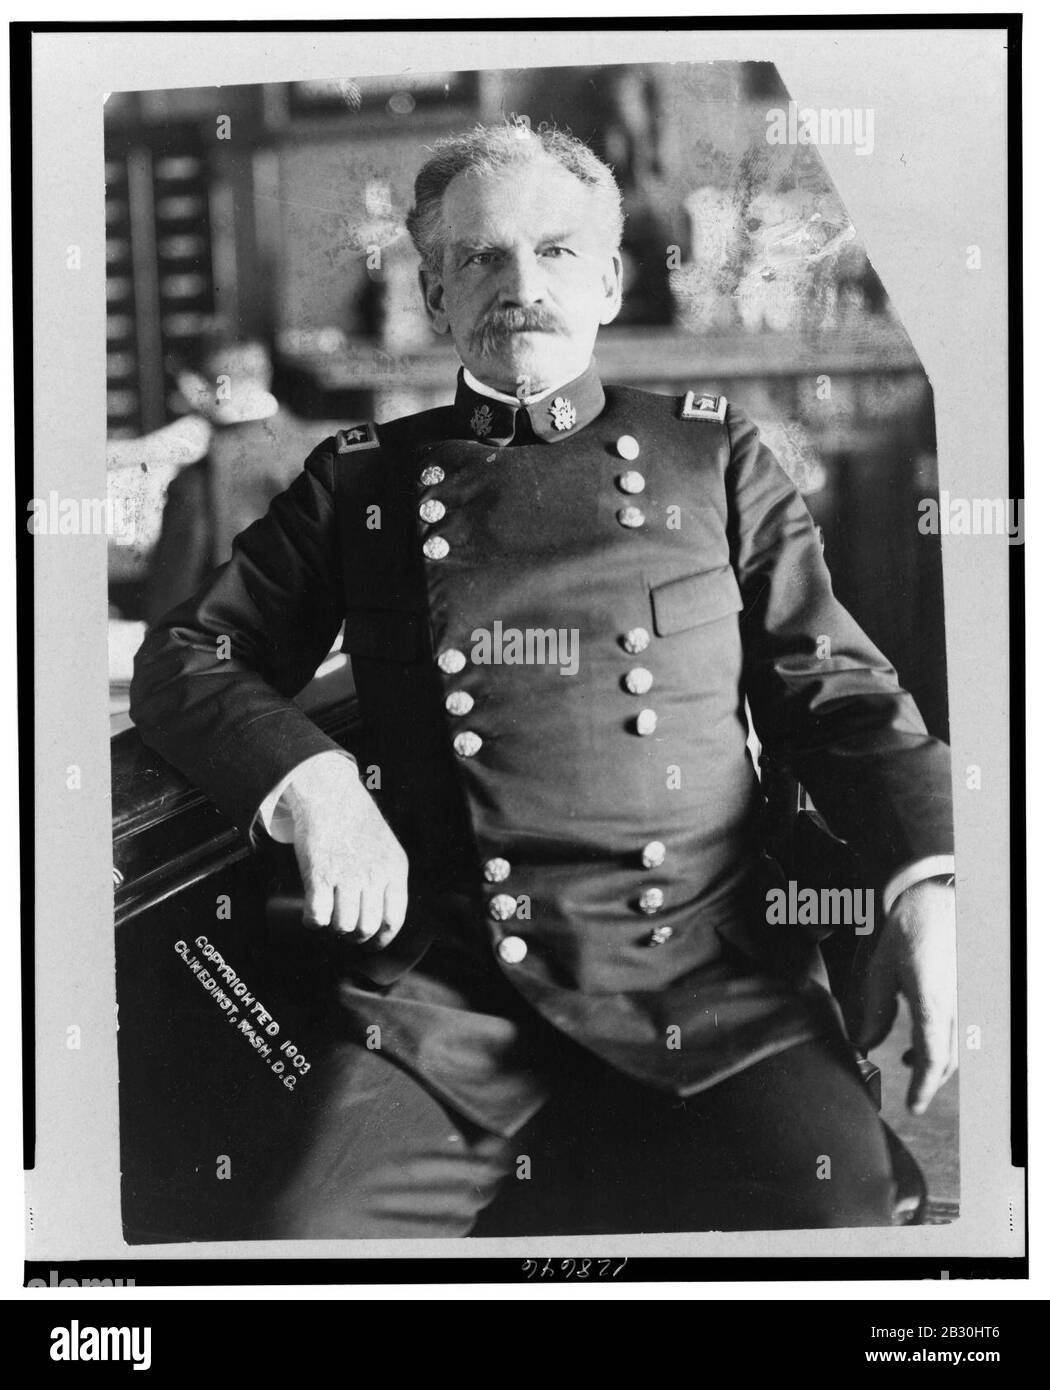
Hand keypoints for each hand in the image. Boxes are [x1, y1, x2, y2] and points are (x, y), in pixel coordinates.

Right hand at [284, 756, 408, 946]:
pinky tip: (312, 916)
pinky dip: (313, 921)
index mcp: (394, 869)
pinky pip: (318, 916)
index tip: (371, 943)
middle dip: (355, 936)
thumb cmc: (355, 821)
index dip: (382, 939)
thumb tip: (383, 913)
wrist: (329, 795)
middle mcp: (373, 875)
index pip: (394, 920)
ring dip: (334, 929)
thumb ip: (387, 876)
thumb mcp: (386, 846)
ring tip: (329, 917)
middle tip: (345, 930)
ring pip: (343, 925)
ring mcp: (346, 876)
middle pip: (367, 927)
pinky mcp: (319, 874)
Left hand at [857, 878, 957, 1114]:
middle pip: (947, 1060)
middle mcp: (958, 1005)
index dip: (923, 1088)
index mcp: (933, 1000)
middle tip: (908, 1094)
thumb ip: (874, 1010)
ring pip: (957, 1048)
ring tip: (907, 1061)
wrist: (938, 897)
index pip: (933, 1058)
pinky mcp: (970, 993)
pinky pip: (961, 1030)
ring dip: (935, 1063)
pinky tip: (920, 1042)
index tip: (913, 1107)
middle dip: (928, 1081)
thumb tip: (864, 1043)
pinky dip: (943, 1044)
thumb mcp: (881, 968)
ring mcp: (968, 999)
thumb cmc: (907, 928)